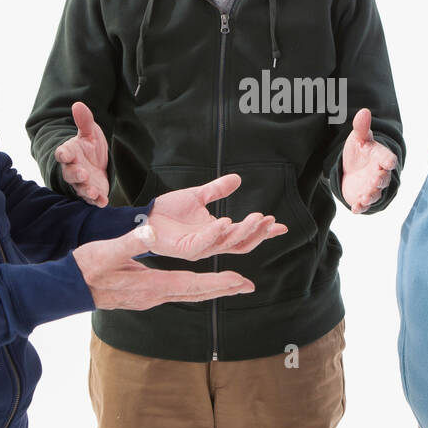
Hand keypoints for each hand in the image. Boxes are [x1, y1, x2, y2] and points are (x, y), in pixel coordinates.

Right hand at [55, 102, 108, 206]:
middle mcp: (73, 169)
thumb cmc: (90, 147)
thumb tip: (78, 104)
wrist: (99, 164)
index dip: (62, 154)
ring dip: (86, 190)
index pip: (62, 153)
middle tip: (83, 174)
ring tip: (93, 191)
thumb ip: (84, 121)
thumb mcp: (90, 133)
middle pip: (69, 174)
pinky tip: (103, 202)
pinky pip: (92, 199)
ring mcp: (82, 183)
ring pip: (80, 188)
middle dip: (75, 175)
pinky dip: (97, 201)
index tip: (64, 154)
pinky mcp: (92, 193)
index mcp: (71, 153)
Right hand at [72, 173, 286, 310]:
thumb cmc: (86, 269)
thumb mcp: (107, 251)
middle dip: (223, 288)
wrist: (67, 289)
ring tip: (231, 285)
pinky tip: (197, 285)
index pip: (193, 284)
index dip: (218, 283)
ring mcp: (149, 298)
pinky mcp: (143, 296)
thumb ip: (130, 242)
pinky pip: (177, 292)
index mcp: (151, 285)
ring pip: (188, 294)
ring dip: (211, 289)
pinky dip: (194, 288)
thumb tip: (151, 232)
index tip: (241, 280)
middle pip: (196, 293)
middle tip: (248, 286)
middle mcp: (155, 296)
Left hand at [145, 173, 285, 260]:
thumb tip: (238, 179)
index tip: (282, 226)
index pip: (245, 236)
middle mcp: (211, 244)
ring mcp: (199, 248)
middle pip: (241, 244)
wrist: (145, 216)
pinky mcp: (184, 248)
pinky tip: (226, 221)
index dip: (264, 232)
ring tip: (256, 218)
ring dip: (243, 232)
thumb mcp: (198, 195)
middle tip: (270, 219)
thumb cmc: (169, 210)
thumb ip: (217, 189)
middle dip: (258, 233)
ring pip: (227, 244)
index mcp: (217, 233)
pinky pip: (203, 243)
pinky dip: (216, 232)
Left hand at [341, 108, 397, 213]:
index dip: (389, 160)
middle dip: (380, 179)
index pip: (388, 158)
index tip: (390, 162)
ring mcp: (371, 188)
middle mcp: (379, 174)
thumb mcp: (359, 138)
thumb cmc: (359, 152)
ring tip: (366, 197)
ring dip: (371, 196)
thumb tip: (363, 111)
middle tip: (376, 179)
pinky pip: (363, 205)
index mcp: (380, 158)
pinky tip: (355, 208)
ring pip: (375, 193)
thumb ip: (361, 127)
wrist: (352, 168)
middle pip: (383, 178)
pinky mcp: (362, 198)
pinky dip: (360, 207)